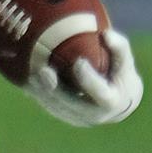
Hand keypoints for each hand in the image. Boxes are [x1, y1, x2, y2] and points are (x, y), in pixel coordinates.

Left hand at [26, 28, 142, 126]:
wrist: (117, 103)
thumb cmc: (121, 75)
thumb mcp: (125, 61)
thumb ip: (118, 47)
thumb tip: (105, 33)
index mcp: (111, 101)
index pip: (100, 92)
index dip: (88, 78)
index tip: (78, 61)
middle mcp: (94, 115)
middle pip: (72, 103)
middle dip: (56, 89)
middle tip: (42, 70)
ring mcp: (78, 119)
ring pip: (57, 107)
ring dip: (42, 92)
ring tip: (30, 74)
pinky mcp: (65, 117)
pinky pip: (49, 107)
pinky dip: (38, 95)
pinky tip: (26, 81)